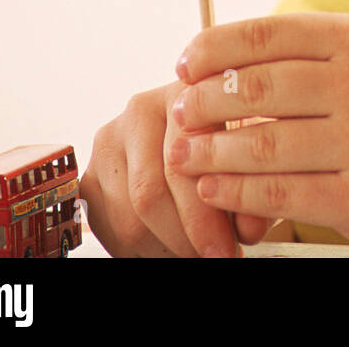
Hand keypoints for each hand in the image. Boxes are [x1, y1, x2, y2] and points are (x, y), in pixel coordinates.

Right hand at [79, 80, 268, 256]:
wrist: (208, 132)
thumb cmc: (238, 140)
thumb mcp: (257, 151)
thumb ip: (257, 184)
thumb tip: (249, 229)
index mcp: (186, 93)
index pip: (182, 163)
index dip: (205, 215)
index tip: (226, 248)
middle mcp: (141, 108)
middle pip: (149, 193)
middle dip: (185, 237)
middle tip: (214, 256)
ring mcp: (110, 139)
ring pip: (127, 216)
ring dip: (164, 246)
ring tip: (196, 250)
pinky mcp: (91, 172)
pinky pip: (108, 226)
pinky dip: (140, 249)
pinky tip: (172, 246)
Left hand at [166, 12, 348, 247]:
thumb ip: (310, 52)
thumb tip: (221, 58)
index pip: (265, 36)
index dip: (213, 48)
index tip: (185, 63)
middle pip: (254, 89)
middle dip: (203, 102)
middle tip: (182, 112)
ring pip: (259, 145)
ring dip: (209, 151)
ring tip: (185, 153)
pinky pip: (277, 193)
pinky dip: (234, 191)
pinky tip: (213, 188)